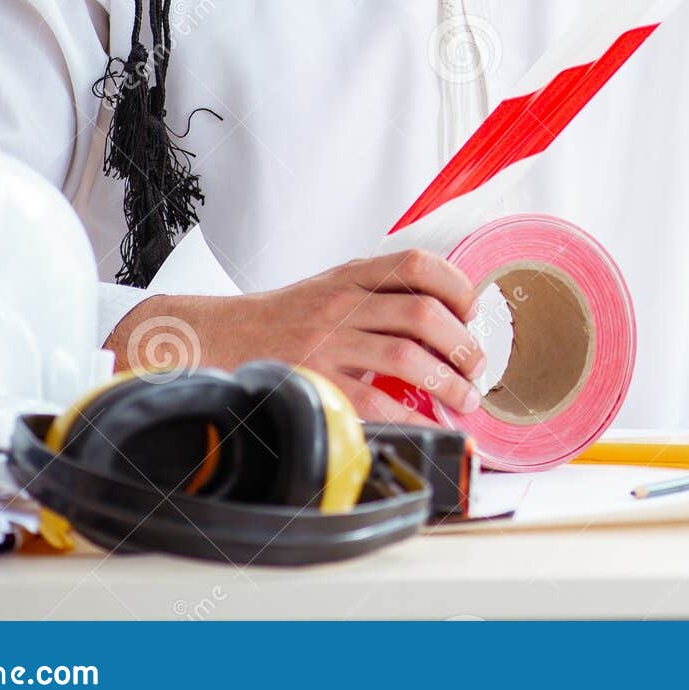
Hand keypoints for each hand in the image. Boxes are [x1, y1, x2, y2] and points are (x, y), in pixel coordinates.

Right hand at [104, 247, 487, 424]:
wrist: (211, 339)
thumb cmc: (278, 321)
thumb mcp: (326, 288)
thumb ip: (374, 294)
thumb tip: (440, 316)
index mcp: (349, 276)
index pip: (416, 264)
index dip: (456, 285)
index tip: (473, 311)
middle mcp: (341, 303)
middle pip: (422, 312)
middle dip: (462, 342)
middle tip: (476, 366)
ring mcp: (327, 343)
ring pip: (408, 356)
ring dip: (448, 380)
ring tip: (464, 397)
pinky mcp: (315, 383)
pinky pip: (378, 403)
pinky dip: (415, 417)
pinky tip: (431, 425)